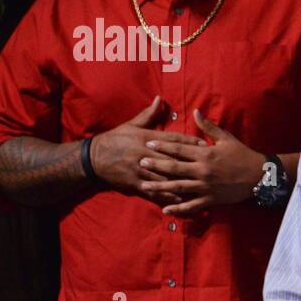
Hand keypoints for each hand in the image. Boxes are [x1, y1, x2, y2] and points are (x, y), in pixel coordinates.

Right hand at [89, 96, 206, 195]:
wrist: (92, 159)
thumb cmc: (114, 140)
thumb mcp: (130, 125)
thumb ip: (148, 114)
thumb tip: (160, 99)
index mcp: (145, 138)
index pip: (171, 139)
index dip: (188, 141)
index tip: (204, 144)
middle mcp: (145, 154)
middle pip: (172, 158)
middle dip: (190, 162)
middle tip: (208, 165)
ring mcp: (140, 170)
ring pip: (165, 176)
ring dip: (182, 181)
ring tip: (199, 185)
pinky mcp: (135, 184)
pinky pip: (154, 191)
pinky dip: (168, 196)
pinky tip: (181, 200)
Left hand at [138, 109, 265, 214]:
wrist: (259, 176)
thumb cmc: (242, 155)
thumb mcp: (226, 138)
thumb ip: (208, 126)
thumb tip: (195, 111)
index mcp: (205, 153)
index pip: (180, 148)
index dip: (163, 145)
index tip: (148, 143)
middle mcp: (203, 170)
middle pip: (174, 167)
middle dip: (156, 165)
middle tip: (139, 162)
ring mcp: (206, 186)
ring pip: (178, 187)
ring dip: (160, 187)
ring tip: (144, 186)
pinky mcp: (211, 199)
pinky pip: (191, 205)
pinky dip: (178, 208)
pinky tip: (165, 209)